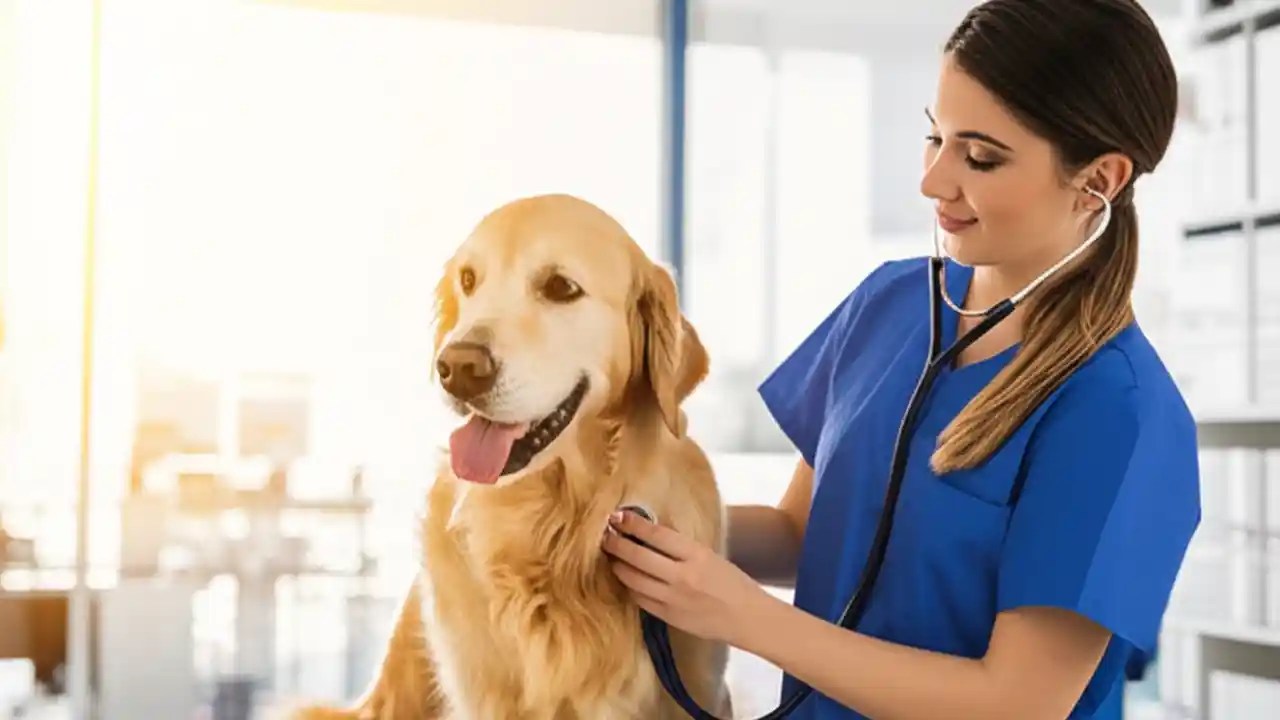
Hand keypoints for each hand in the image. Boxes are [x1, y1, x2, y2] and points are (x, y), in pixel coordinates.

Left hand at [601, 509, 774, 645]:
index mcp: (696, 556)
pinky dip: (629, 586)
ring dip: (617, 565)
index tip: (618, 516)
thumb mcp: (710, 555)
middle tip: (605, 535)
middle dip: (616, 544)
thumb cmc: (733, 582)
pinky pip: (639, 599)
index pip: (656, 535)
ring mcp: (673, 599)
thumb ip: (681, 547)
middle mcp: (682, 577)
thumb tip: (650, 531)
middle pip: (637, 557)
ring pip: (633, 579)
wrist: (747, 618)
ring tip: (610, 556)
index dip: (633, 524)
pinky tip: (625, 577)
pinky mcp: (668, 617)